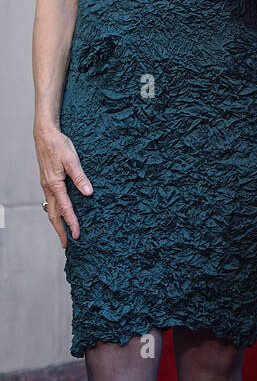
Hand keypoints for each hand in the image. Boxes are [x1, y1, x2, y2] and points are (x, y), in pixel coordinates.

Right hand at [34, 124, 91, 245]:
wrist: (45, 134)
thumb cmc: (59, 145)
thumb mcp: (72, 159)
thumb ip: (80, 177)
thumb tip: (88, 193)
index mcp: (54, 184)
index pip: (65, 209)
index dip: (72, 223)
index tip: (77, 236)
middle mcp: (48, 188)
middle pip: (53, 215)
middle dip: (60, 231)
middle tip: (66, 246)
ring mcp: (46, 185)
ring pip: (50, 210)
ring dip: (56, 223)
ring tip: (63, 235)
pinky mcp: (47, 182)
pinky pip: (50, 202)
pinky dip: (55, 212)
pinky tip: (59, 214)